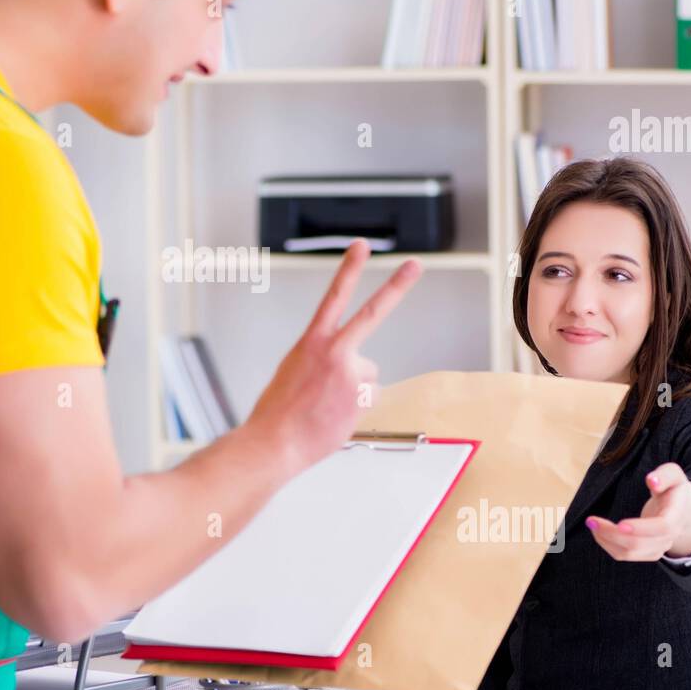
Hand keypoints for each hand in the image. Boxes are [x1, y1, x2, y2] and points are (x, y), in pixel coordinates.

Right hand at [243, 240, 421, 471]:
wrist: (275, 442)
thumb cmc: (278, 412)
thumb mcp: (293, 371)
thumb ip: (320, 360)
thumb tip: (344, 370)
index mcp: (311, 342)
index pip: (334, 296)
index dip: (349, 269)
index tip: (362, 247)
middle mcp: (334, 352)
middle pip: (372, 313)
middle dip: (396, 286)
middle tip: (414, 265)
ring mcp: (351, 373)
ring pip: (366, 374)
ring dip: (352, 388)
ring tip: (327, 405)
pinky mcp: (363, 396)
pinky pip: (367, 397)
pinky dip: (354, 407)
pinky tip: (334, 415)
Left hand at [585, 462, 690, 560]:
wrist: (683, 510)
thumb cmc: (673, 489)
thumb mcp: (674, 475)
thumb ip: (665, 475)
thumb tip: (651, 480)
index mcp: (676, 516)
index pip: (663, 527)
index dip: (642, 528)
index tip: (620, 523)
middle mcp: (669, 536)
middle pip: (641, 544)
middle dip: (613, 534)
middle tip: (591, 520)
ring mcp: (658, 547)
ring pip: (630, 552)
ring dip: (606, 540)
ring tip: (591, 523)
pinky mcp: (647, 552)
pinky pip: (625, 555)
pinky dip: (607, 544)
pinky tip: (598, 530)